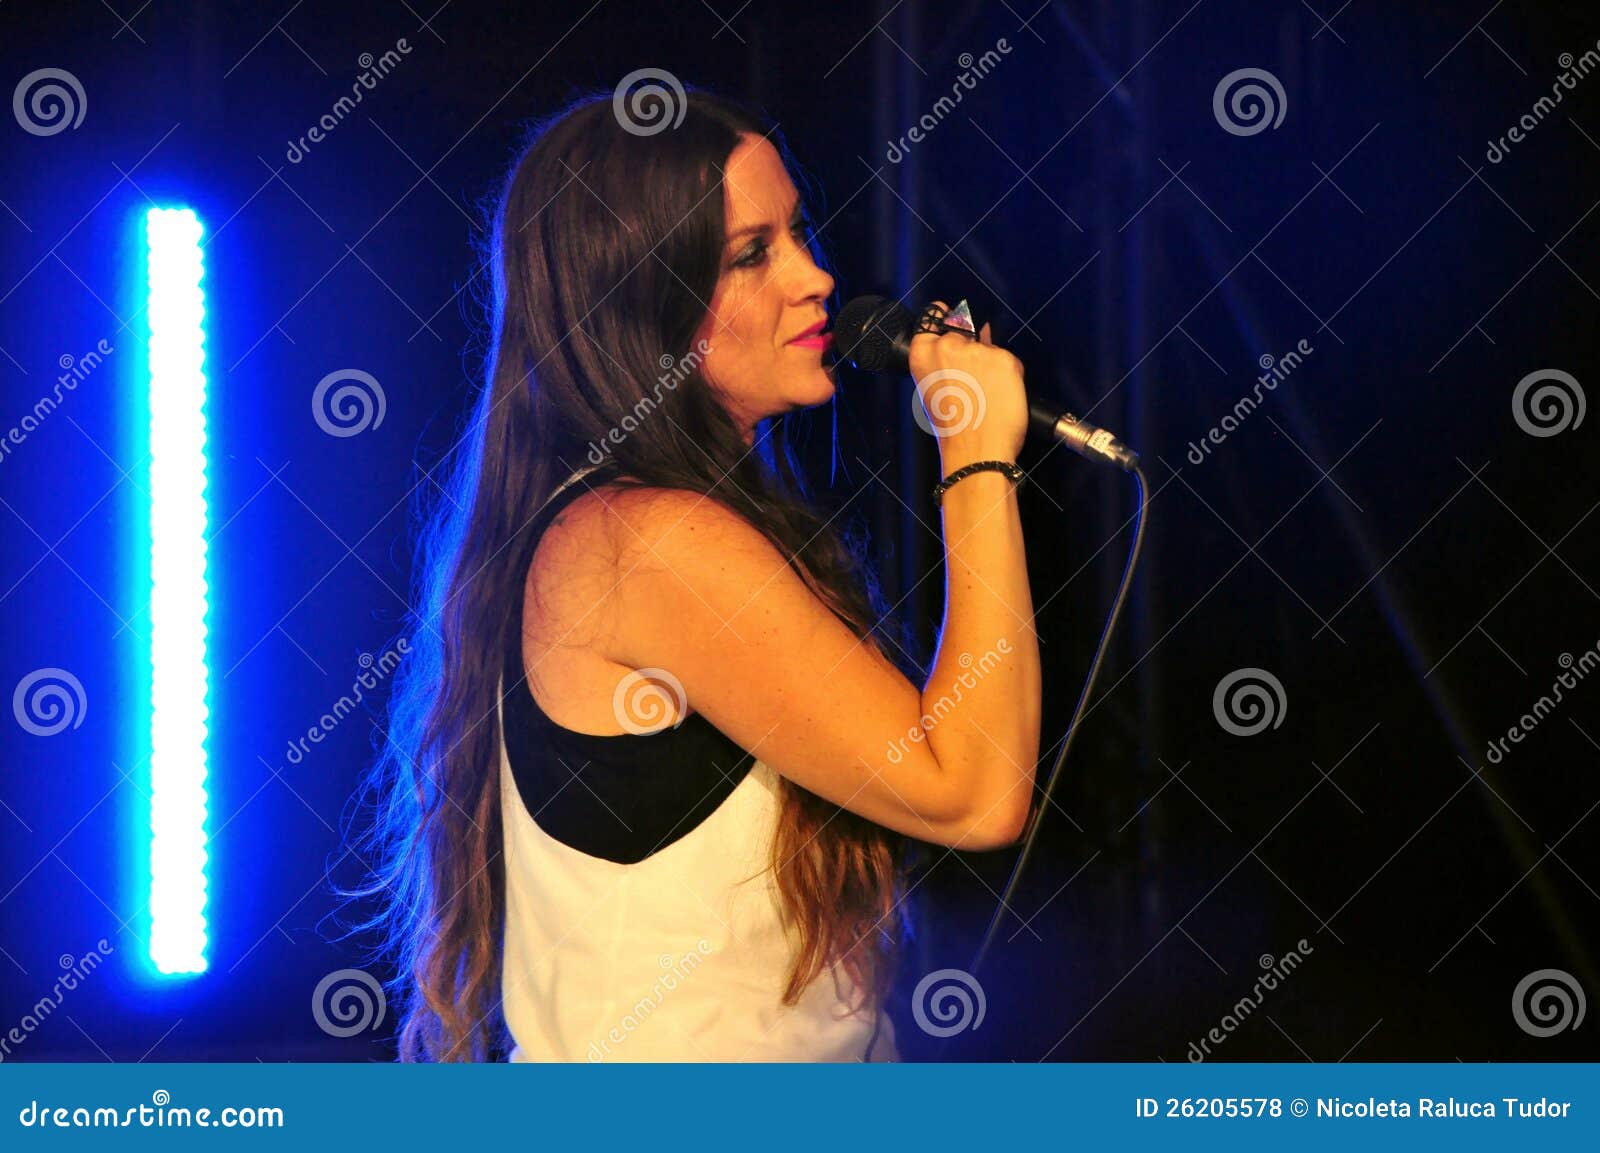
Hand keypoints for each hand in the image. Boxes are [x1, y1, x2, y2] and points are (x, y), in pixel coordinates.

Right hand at [907, 301, 1028, 469]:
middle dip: (971, 353)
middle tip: (971, 384)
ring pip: (988, 350)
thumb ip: (946, 361)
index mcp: (923, 354)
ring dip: (991, 367)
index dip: (943, 321)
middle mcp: (948, 346)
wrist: (976, 450)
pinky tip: (998, 397)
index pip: (932, 319)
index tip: (949, 322)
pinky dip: (1008, 377)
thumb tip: (977, 333)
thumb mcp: (936, 392)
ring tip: (984, 397)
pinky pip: (1008, 361)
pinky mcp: (1004, 358)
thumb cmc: (953, 430)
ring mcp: (978, 350)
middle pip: (964, 335)